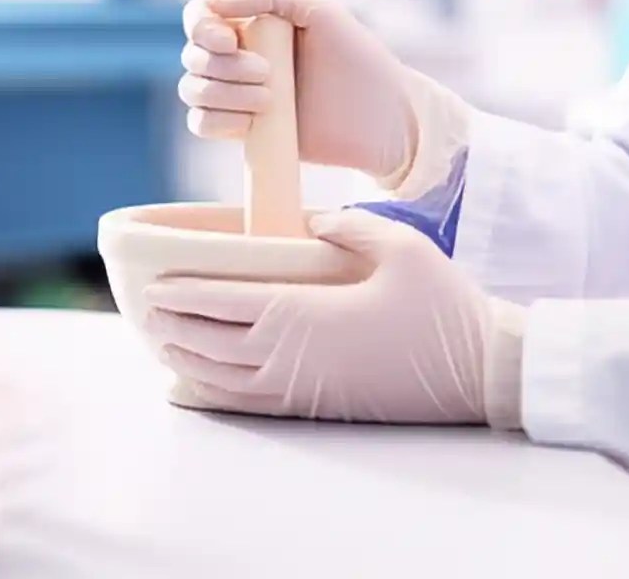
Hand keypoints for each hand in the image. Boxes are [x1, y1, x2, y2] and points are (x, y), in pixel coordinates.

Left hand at [143, 210, 512, 423]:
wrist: (481, 371)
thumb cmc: (443, 306)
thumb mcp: (402, 246)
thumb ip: (348, 226)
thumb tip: (309, 220)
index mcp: (306, 314)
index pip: (226, 303)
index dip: (187, 295)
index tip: (156, 285)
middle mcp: (293, 356)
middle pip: (214, 342)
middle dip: (176, 325)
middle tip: (148, 309)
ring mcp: (303, 388)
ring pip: (225, 378)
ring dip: (189, 359)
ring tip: (164, 343)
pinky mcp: (318, 408)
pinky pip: (251, 405)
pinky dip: (217, 395)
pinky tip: (200, 387)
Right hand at [179, 0, 469, 183]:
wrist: (382, 121)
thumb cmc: (357, 60)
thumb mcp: (319, 11)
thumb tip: (212, 5)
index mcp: (254, 22)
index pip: (200, 16)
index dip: (202, 28)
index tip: (228, 41)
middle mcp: (239, 56)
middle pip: (193, 56)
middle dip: (224, 67)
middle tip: (270, 75)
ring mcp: (238, 94)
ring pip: (193, 90)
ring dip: (223, 95)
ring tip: (270, 102)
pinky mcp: (243, 131)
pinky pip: (201, 124)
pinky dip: (218, 122)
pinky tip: (251, 124)